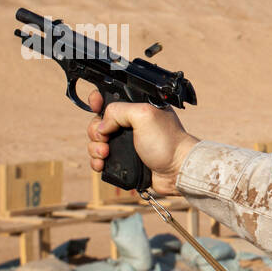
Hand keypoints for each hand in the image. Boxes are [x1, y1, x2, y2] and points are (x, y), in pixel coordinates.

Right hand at [85, 90, 199, 196]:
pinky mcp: (123, 160)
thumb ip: (118, 110)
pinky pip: (100, 159)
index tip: (95, 106)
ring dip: (95, 148)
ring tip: (105, 155)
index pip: (110, 99)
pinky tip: (101, 165)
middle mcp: (130, 125)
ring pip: (97, 142)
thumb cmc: (167, 142)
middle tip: (105, 138)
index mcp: (136, 109)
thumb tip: (102, 125)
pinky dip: (97, 161)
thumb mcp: (144, 115)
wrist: (176, 171)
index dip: (98, 101)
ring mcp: (126, 143)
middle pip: (98, 123)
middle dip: (95, 131)